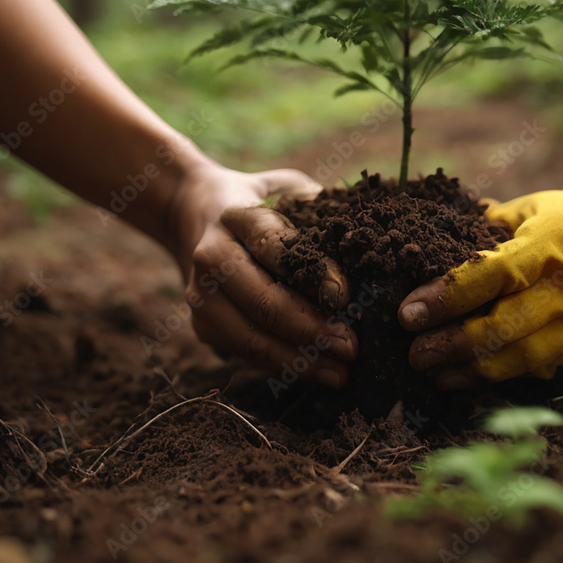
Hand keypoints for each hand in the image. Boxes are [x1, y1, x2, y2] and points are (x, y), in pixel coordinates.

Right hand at [164, 160, 355, 386]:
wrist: (196, 213)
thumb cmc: (263, 203)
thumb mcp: (287, 189)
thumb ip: (320, 207)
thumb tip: (367, 237)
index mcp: (237, 215)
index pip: (274, 246)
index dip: (311, 273)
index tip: (346, 296)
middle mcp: (211, 255)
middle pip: (262, 301)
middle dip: (311, 329)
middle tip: (352, 347)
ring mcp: (200, 293)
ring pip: (250, 337)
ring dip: (298, 360)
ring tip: (340, 372)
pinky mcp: (200, 323)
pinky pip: (244, 352)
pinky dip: (282, 365)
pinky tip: (317, 371)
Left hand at [397, 176, 562, 388]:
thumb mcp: (534, 208)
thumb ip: (487, 224)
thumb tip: (436, 230)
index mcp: (542, 249)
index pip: (487, 277)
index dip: (444, 298)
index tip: (407, 313)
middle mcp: (559, 292)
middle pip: (498, 329)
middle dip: (448, 346)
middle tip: (413, 354)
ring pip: (516, 360)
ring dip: (469, 372)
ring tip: (433, 374)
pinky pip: (535, 370)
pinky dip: (498, 377)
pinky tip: (467, 377)